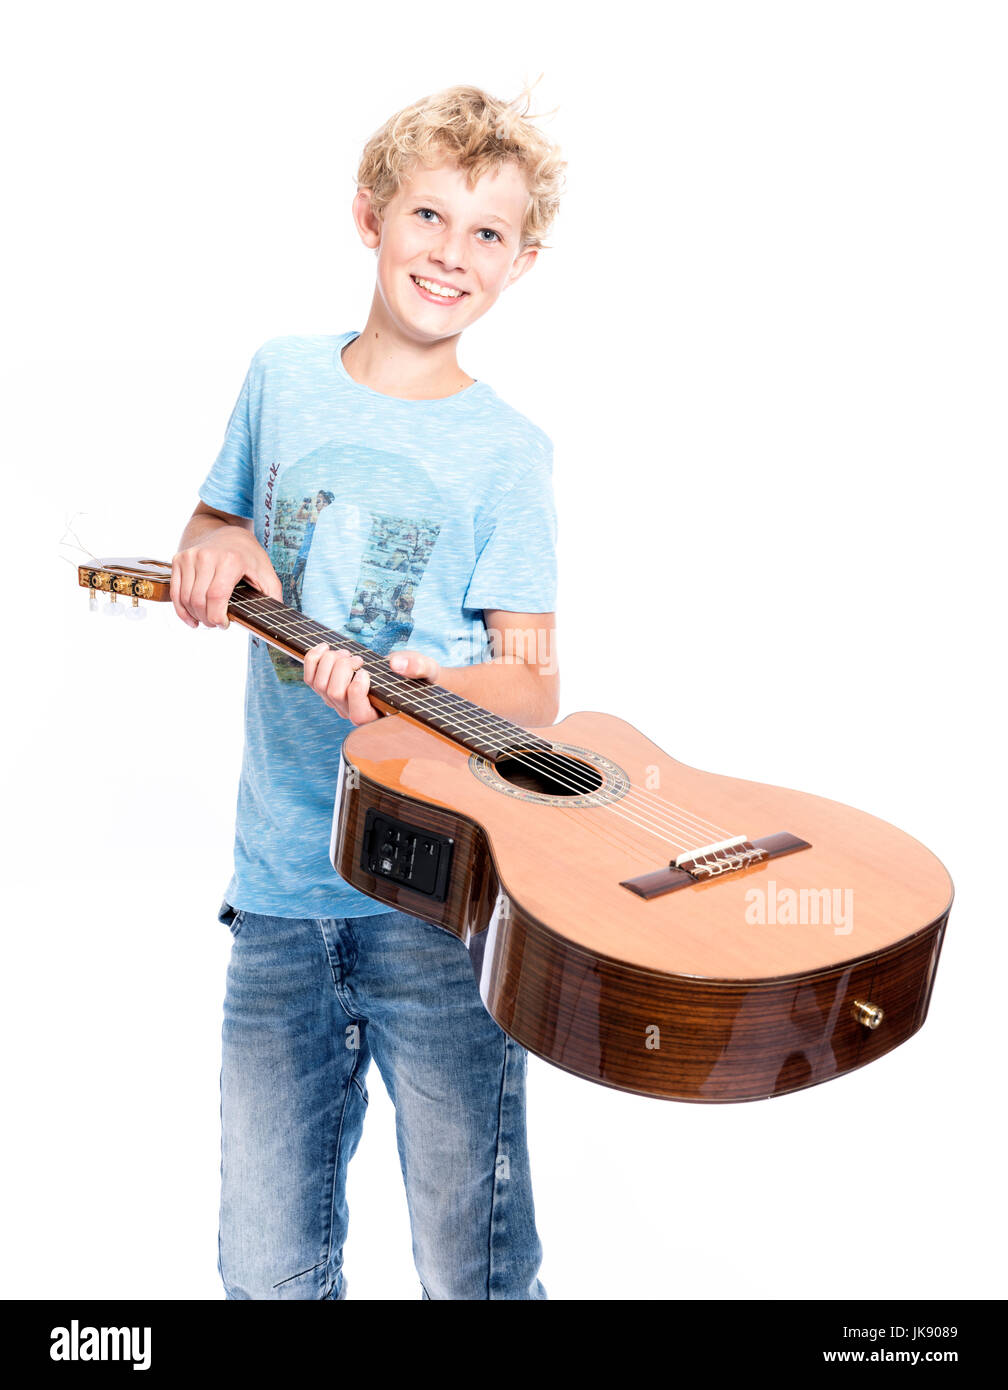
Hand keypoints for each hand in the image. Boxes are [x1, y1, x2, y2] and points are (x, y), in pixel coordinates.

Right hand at [171, 527, 281, 628]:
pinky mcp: (179, 559)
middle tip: (217, 624)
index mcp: (230, 560)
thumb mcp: (266, 572)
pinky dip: (181, 609)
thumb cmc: (248, 554)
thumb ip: (273, 595)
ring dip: (194, 615)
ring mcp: (190, 556)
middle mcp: (207, 556)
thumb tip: (274, 619)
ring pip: (185, 598)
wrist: (227, 530)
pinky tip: (191, 618)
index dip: (218, 617)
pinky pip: (175, 591)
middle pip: (199, 600)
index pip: (216, 597)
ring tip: (206, 620)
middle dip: (207, 619)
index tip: (224, 625)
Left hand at [301, 646, 440, 723]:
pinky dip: (312, 659)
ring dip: (329, 661)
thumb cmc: (420, 677)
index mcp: (379, 717)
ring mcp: (339, 703)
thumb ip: (418, 667)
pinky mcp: (328, 690)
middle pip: (333, 693)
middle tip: (358, 658)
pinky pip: (309, 678)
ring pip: (319, 684)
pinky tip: (324, 647)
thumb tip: (396, 664)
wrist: (407, 676)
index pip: (358, 715)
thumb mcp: (427, 670)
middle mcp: (354, 714)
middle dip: (342, 667)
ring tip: (346, 653)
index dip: (357, 690)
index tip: (367, 671)